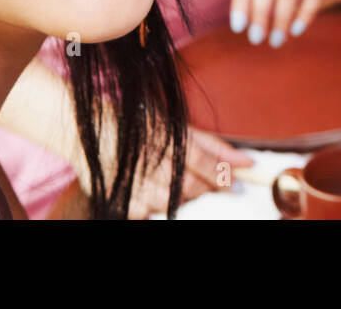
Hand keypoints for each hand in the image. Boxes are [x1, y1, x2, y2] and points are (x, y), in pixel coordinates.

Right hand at [125, 128, 253, 218]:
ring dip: (185, 201)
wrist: (92, 129)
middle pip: (186, 185)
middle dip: (207, 190)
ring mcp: (129, 179)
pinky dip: (159, 210)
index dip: (220, 174)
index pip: (198, 160)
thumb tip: (248, 162)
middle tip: (217, 189)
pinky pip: (146, 214)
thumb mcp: (178, 128)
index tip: (237, 184)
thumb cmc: (141, 126)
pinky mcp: (117, 198)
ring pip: (169, 203)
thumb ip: (213, 146)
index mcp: (161, 134)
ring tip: (187, 190)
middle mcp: (144, 157)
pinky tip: (163, 198)